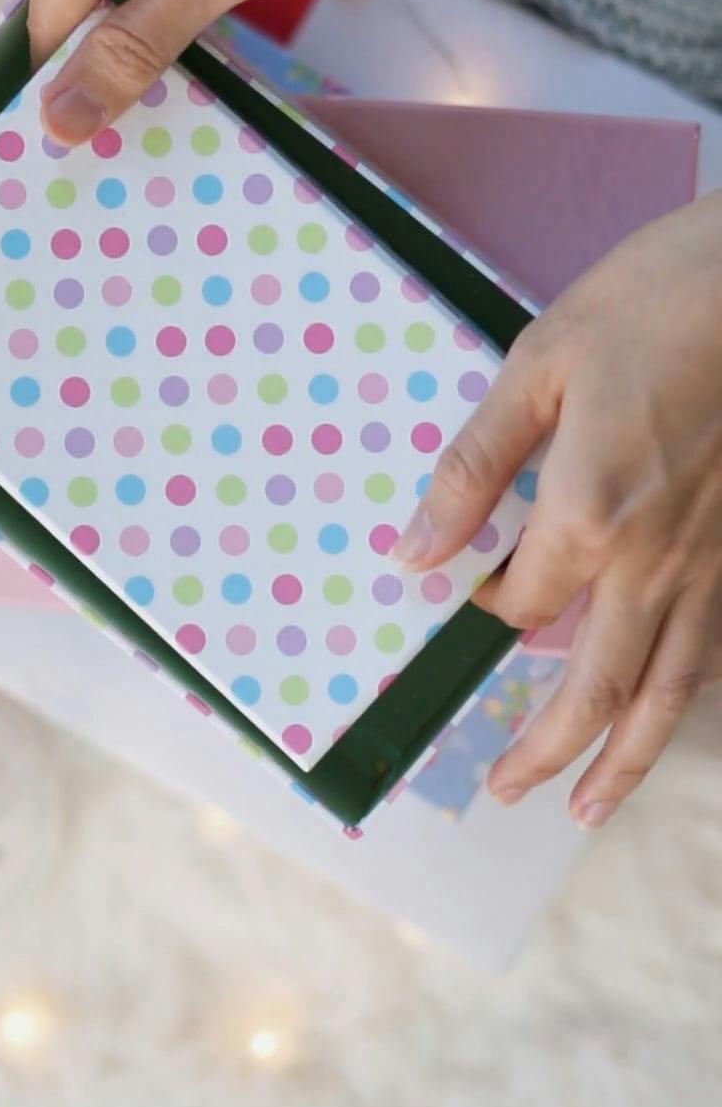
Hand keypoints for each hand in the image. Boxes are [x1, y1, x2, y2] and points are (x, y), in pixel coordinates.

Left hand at [395, 193, 721, 826]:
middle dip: (549, 749)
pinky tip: (666, 706)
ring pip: (671, 685)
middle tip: (506, 791)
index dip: (480, 615)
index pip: (517, 605)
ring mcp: (711, 557)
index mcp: (588, 513)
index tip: (455, 605)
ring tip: (590, 806)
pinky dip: (686, 693)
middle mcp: (655, 557)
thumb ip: (473, 467)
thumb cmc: (652, 300)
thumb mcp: (539, 363)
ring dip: (627, 756)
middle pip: (596, 683)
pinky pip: (713, 642)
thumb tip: (413, 551)